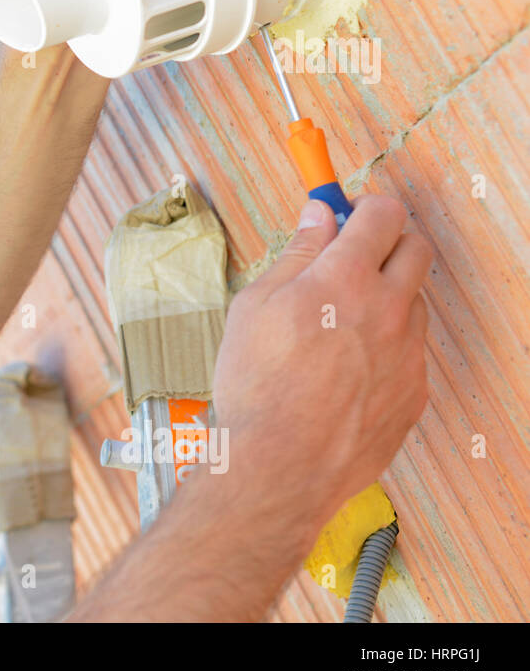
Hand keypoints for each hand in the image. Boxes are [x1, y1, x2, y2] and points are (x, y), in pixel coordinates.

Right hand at [211, 194, 432, 534]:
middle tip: (352, 254)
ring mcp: (409, 353)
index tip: (344, 212)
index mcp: (346, 277)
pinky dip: (385, 347)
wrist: (280, 465)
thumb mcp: (255, 306)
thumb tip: (317, 217)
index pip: (382, 213)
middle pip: (416, 247)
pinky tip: (344, 371)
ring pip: (414, 302)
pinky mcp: (414, 392)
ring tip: (338, 325)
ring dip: (387, 296)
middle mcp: (390, 308)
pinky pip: (409, 352)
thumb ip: (295, 254)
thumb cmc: (257, 385)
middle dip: (388, 240)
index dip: (362, 206)